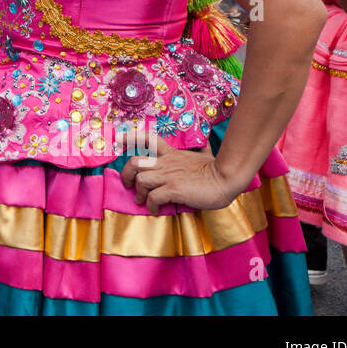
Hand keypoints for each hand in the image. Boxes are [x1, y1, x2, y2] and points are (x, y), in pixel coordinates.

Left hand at [119, 135, 237, 214]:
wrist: (227, 179)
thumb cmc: (217, 170)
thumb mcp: (206, 155)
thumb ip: (200, 149)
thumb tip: (205, 142)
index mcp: (172, 153)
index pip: (147, 139)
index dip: (131, 138)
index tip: (119, 139)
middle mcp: (166, 163)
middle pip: (135, 162)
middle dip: (126, 174)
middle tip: (128, 185)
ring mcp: (169, 176)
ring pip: (141, 180)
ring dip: (139, 193)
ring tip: (142, 200)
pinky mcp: (174, 189)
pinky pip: (153, 198)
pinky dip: (151, 205)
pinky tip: (156, 210)